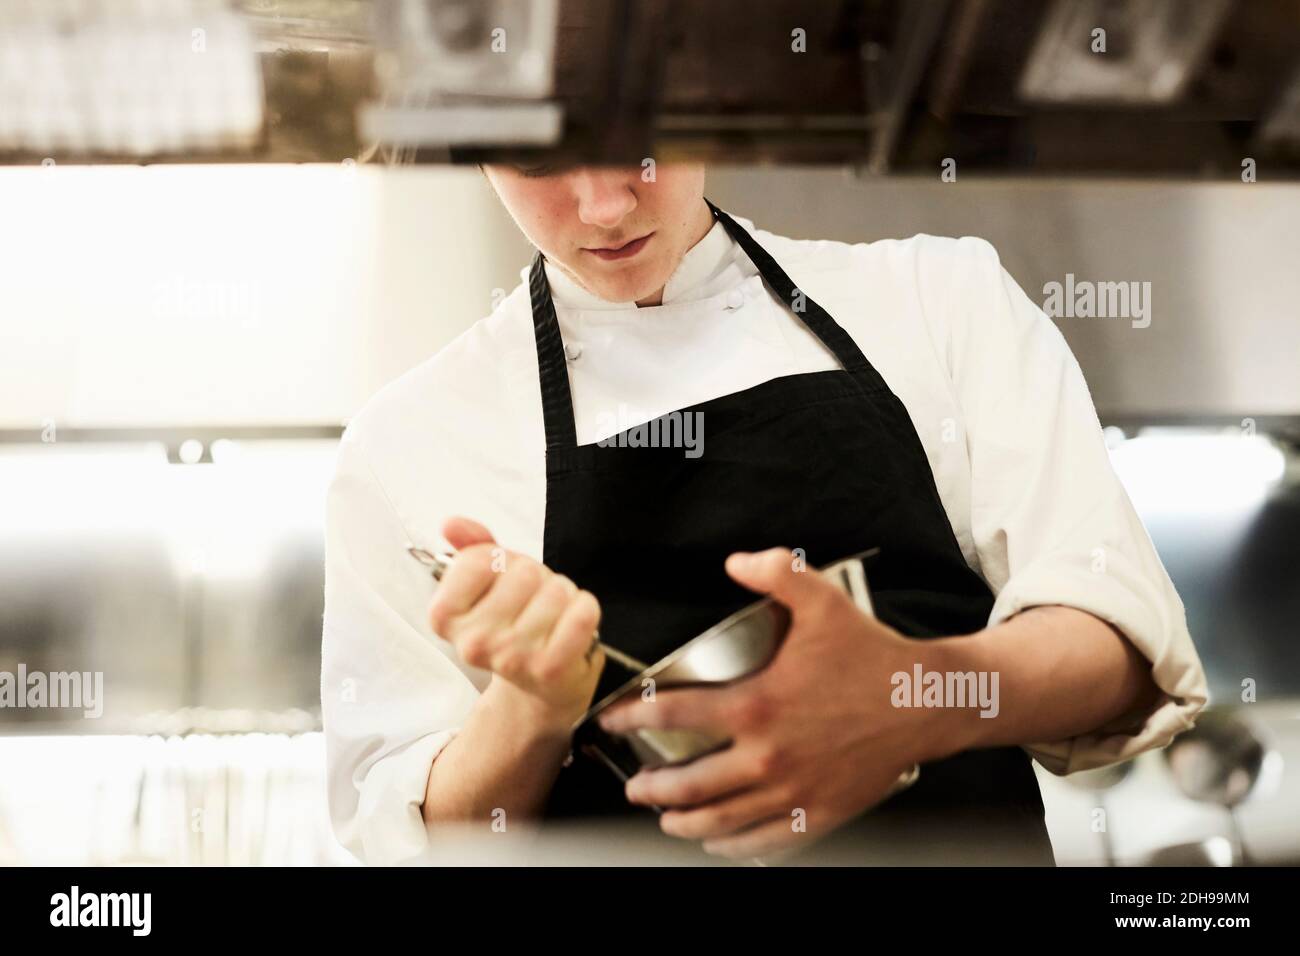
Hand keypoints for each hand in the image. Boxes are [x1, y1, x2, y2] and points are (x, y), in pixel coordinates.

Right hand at [428, 516, 603, 725]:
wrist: (541, 685)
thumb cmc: (516, 623)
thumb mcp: (488, 582)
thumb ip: (471, 547)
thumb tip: (451, 524)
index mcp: (445, 617)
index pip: (478, 559)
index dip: (500, 560)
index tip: (501, 582)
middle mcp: (472, 642)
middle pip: (522, 572)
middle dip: (536, 578)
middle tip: (533, 602)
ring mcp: (511, 658)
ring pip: (555, 590)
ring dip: (562, 595)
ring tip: (552, 616)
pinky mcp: (549, 668)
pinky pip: (582, 613)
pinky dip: (585, 609)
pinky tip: (573, 624)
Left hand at [596, 547, 945, 859]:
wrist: (925, 702)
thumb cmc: (870, 653)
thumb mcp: (823, 600)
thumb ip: (775, 572)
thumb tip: (733, 561)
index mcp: (757, 705)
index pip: (673, 716)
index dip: (631, 718)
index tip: (610, 721)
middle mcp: (767, 756)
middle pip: (688, 784)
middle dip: (651, 788)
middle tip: (634, 785)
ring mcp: (791, 791)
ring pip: (720, 821)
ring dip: (683, 823)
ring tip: (665, 818)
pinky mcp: (818, 814)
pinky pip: (764, 842)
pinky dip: (733, 847)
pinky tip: (720, 843)